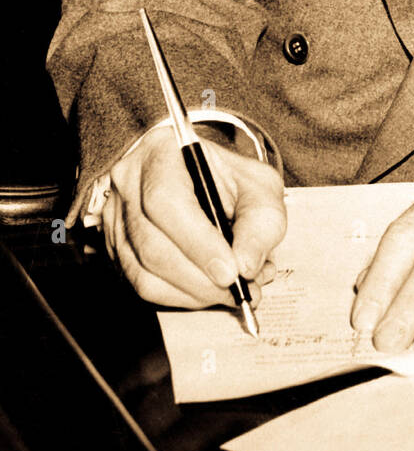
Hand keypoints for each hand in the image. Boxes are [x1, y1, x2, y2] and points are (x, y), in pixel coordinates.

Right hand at [103, 127, 286, 308]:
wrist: (208, 180)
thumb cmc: (232, 180)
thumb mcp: (261, 188)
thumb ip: (262, 223)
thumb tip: (246, 267)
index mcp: (161, 153)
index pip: (166, 201)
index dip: (197, 242)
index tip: (231, 272)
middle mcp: (128, 182)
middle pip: (151, 244)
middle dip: (199, 279)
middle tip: (238, 290)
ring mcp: (115, 217)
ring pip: (142, 273)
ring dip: (191, 293)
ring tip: (231, 291)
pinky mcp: (114, 248)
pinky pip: (139, 286)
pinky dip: (178, 297)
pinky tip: (208, 290)